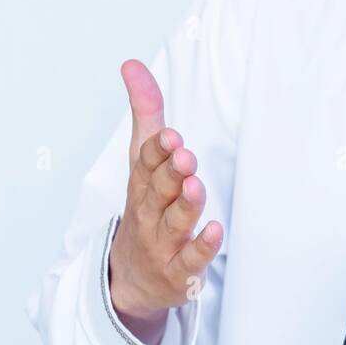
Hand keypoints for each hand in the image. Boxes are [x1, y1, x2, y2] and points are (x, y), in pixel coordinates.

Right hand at [108, 59, 222, 321]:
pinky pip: (191, 259)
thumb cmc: (145, 208)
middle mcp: (150, 210)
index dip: (158, 150)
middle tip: (184, 154)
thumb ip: (146, 113)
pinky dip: (202, 246)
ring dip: (186, 204)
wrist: (130, 279)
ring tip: (196, 186)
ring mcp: (163, 242)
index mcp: (143, 183)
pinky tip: (215, 230)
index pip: (146, 163)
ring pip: (175, 222)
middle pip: (159, 190)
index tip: (170, 135)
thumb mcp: (142, 161)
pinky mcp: (180, 271)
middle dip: (171, 172)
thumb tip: (132, 65)